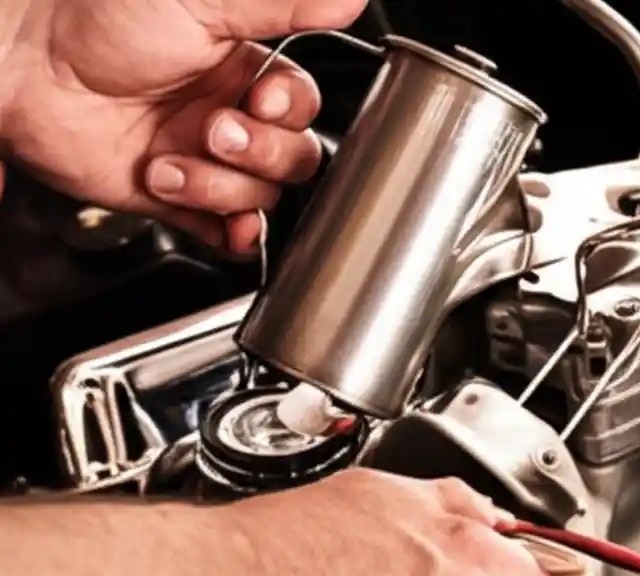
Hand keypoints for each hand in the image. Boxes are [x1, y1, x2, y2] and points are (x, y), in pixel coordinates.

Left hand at [0, 0, 367, 257]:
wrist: (24, 64)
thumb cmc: (97, 17)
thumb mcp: (206, 2)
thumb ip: (284, 6)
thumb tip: (352, 0)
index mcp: (241, 68)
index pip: (301, 105)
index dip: (290, 112)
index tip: (261, 100)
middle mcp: (227, 113)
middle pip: (292, 158)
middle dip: (259, 153)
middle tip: (215, 130)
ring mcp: (200, 158)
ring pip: (258, 197)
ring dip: (223, 186)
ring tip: (173, 160)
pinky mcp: (173, 198)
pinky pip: (225, 230)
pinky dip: (233, 234)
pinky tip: (223, 224)